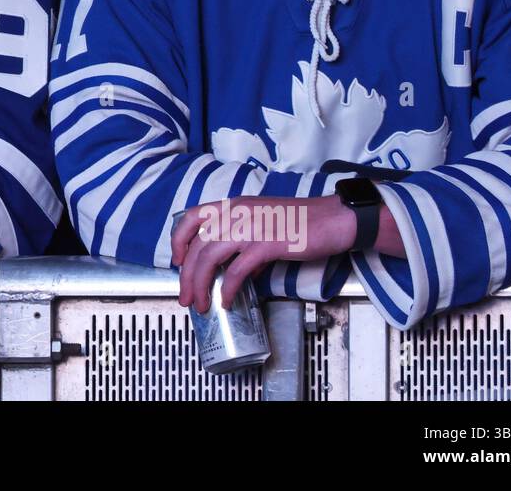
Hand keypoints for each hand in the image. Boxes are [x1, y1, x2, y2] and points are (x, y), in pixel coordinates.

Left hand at [171, 195, 355, 313]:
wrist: (333, 219)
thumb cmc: (303, 221)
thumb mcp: (265, 223)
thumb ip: (246, 243)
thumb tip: (239, 270)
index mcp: (233, 206)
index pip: (191, 218)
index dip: (179, 241)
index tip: (177, 261)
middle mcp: (236, 214)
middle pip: (197, 246)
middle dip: (186, 275)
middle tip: (185, 296)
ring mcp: (249, 228)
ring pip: (209, 259)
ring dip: (200, 285)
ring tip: (200, 304)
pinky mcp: (265, 245)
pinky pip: (236, 272)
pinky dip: (227, 290)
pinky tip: (226, 302)